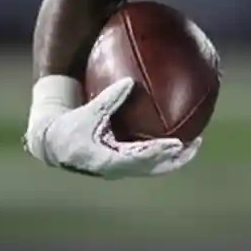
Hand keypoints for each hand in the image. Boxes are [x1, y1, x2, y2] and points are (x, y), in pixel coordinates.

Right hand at [23, 76, 200, 178]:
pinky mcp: (122, 164)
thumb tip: (129, 81)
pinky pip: (148, 161)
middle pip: (154, 168)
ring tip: (194, 143)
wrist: (54, 145)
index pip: (140, 158)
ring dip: (174, 158)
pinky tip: (175, 139)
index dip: (159, 152)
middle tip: (196, 143)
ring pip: (154, 167)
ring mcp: (121, 168)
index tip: (177, 143)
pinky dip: (163, 153)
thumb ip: (108, 99)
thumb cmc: (69, 128)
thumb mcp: (87, 113)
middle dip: (176, 158)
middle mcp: (118, 168)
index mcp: (108, 160)